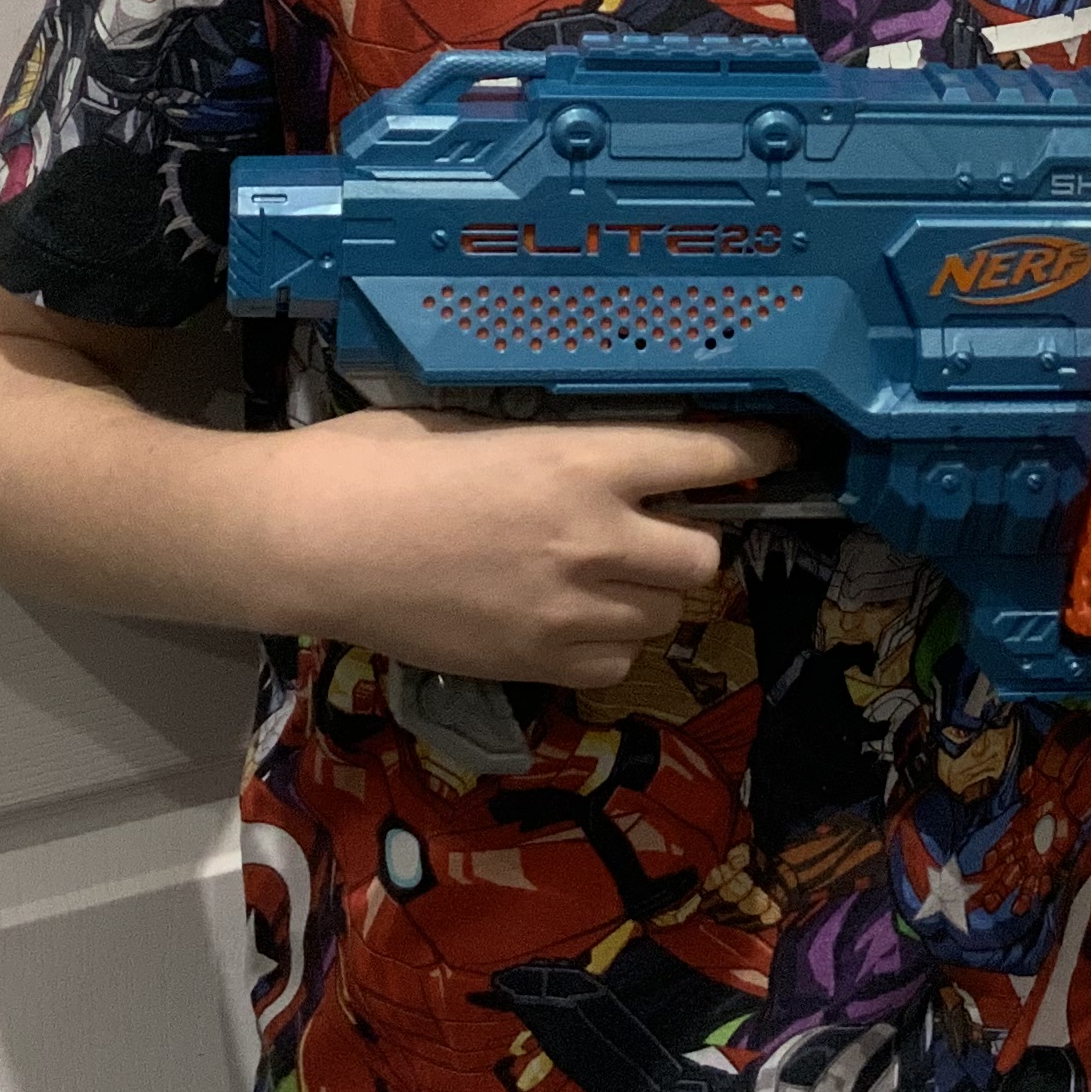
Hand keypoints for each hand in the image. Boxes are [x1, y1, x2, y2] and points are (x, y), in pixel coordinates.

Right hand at [250, 407, 789, 687]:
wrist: (306, 543)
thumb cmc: (376, 461)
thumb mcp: (479, 426)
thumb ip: (555, 448)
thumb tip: (599, 458)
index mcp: (580, 461)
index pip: (711, 456)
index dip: (760, 451)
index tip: (784, 447)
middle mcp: (592, 539)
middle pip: (704, 555)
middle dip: (690, 539)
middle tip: (654, 525)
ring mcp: (566, 612)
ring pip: (665, 617)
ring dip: (650, 596)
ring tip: (601, 575)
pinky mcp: (533, 665)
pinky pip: (615, 664)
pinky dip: (609, 645)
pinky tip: (566, 620)